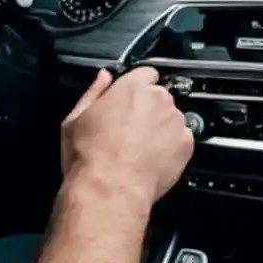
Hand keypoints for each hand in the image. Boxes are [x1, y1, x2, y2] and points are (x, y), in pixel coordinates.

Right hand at [60, 67, 193, 204]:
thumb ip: (94, 91)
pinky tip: (152, 160)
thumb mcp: (76, 118)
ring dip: (161, 128)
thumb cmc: (90, 156)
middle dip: (149, 110)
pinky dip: (171, 148)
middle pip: (160, 97)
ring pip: (171, 119)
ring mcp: (175, 121)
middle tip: (131, 131)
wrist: (110, 189)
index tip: (131, 100)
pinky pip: (181, 140)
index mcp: (132, 87)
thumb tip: (103, 77)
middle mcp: (159, 99)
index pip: (146, 73)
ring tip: (140, 149)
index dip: (139, 87)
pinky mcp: (186, 144)